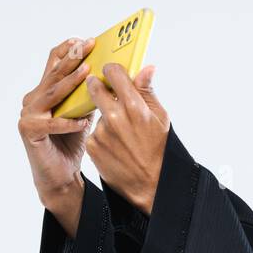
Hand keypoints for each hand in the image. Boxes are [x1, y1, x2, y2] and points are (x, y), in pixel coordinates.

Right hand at [18, 37, 95, 235]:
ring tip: (87, 73)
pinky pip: (50, 124)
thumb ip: (90, 94)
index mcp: (45, 91)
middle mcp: (33, 99)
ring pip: (51, 94)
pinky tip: (83, 121)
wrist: (61, 175)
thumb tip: (110, 74)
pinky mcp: (29, 131)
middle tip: (86, 45)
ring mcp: (28, 114)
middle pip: (53, 75)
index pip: (53, 64)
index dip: (67, 50)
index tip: (85, 40)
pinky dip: (67, 122)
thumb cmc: (71, 142)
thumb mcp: (84, 112)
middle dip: (71, 58)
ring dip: (69, 83)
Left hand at [85, 62, 169, 215]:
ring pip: (96, 112)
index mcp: (134, 106)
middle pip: (94, 86)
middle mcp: (114, 117)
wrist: (150, 184)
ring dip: (103, 116)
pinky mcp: (92, 145)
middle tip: (101, 88)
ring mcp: (101, 131)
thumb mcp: (160, 118)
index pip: (113, 72)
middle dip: (97, 85)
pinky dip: (101, 134)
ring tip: (120, 133)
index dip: (112, 70)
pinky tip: (114, 145)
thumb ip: (148, 91)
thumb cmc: (159, 150)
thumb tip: (146, 68)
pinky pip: (93, 131)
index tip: (111, 72)